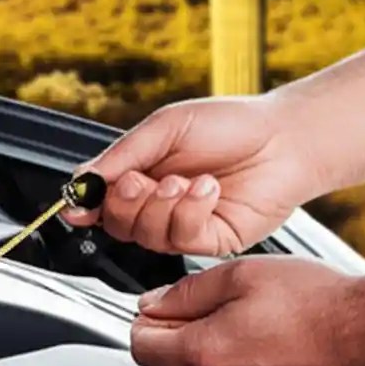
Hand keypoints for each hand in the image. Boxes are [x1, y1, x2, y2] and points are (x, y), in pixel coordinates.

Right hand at [62, 95, 324, 254]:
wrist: (285, 138)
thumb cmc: (229, 125)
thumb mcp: (165, 127)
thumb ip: (122, 154)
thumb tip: (80, 179)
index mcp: (141, 174)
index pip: (99, 199)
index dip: (85, 204)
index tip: (79, 203)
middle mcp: (158, 204)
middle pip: (116, 223)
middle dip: (125, 203)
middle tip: (142, 180)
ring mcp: (182, 225)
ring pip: (146, 235)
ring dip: (162, 206)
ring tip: (187, 180)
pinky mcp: (210, 240)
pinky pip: (182, 239)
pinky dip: (190, 211)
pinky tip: (208, 188)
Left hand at [131, 256, 364, 365]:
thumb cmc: (318, 304)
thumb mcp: (239, 274)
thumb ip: (185, 292)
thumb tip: (155, 302)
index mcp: (206, 355)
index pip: (141, 348)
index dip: (144, 320)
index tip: (155, 304)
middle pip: (177, 358)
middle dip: (185, 326)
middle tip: (218, 296)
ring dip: (219, 337)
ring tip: (255, 309)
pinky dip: (247, 352)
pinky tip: (274, 327)